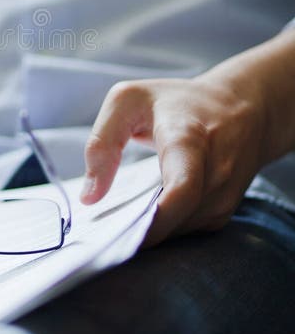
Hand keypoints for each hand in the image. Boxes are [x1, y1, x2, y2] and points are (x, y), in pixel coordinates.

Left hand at [80, 72, 265, 246]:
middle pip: (176, 219)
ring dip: (148, 234)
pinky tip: (143, 218)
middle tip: (102, 234)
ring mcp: (224, 196)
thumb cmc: (177, 102)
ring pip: (179, 232)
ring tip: (118, 223)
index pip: (182, 188)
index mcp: (189, 139)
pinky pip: (187, 232)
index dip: (154, 219)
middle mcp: (214, 172)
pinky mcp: (223, 212)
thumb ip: (102, 142)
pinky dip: (163, 230)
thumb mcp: (128, 99)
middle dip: (137, 233)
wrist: (244, 108)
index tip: (118, 231)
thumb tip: (89, 197)